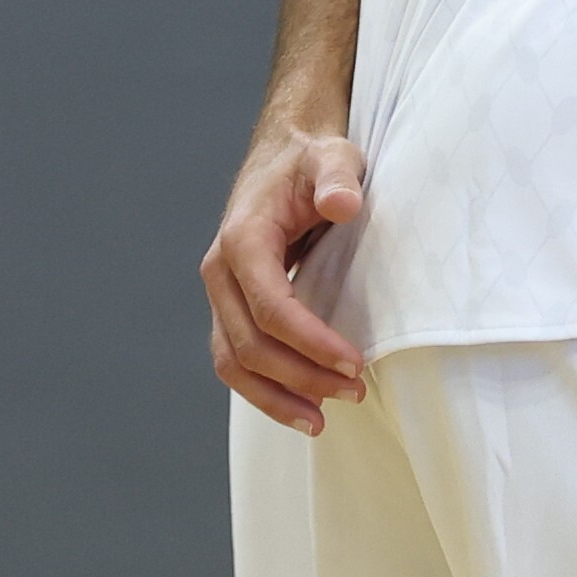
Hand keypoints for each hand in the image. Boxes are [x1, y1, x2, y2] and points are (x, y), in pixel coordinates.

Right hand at [203, 124, 370, 431]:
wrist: (285, 156)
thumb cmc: (310, 160)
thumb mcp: (332, 157)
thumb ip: (337, 177)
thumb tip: (344, 204)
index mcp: (244, 239)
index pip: (270, 307)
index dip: (309, 342)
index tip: (354, 364)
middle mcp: (222, 272)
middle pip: (250, 344)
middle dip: (301, 376)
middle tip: (354, 391)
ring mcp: (223, 294)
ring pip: (233, 362)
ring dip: (275, 397)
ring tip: (322, 420)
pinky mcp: (232, 308)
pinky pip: (237, 359)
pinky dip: (264, 390)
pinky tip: (303, 407)